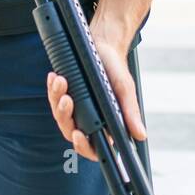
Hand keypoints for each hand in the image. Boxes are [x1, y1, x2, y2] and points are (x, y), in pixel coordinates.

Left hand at [46, 33, 145, 162]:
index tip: (78, 134)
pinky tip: (54, 77)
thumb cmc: (117, 70)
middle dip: (65, 115)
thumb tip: (141, 135)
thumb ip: (130, 113)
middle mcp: (87, 120)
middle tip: (67, 99)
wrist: (104, 47)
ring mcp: (74, 109)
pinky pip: (54, 98)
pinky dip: (53, 88)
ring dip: (57, 99)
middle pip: (70, 130)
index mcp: (104, 125)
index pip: (92, 147)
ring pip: (59, 114)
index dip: (83, 146)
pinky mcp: (64, 95)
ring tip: (61, 81)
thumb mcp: (125, 90)